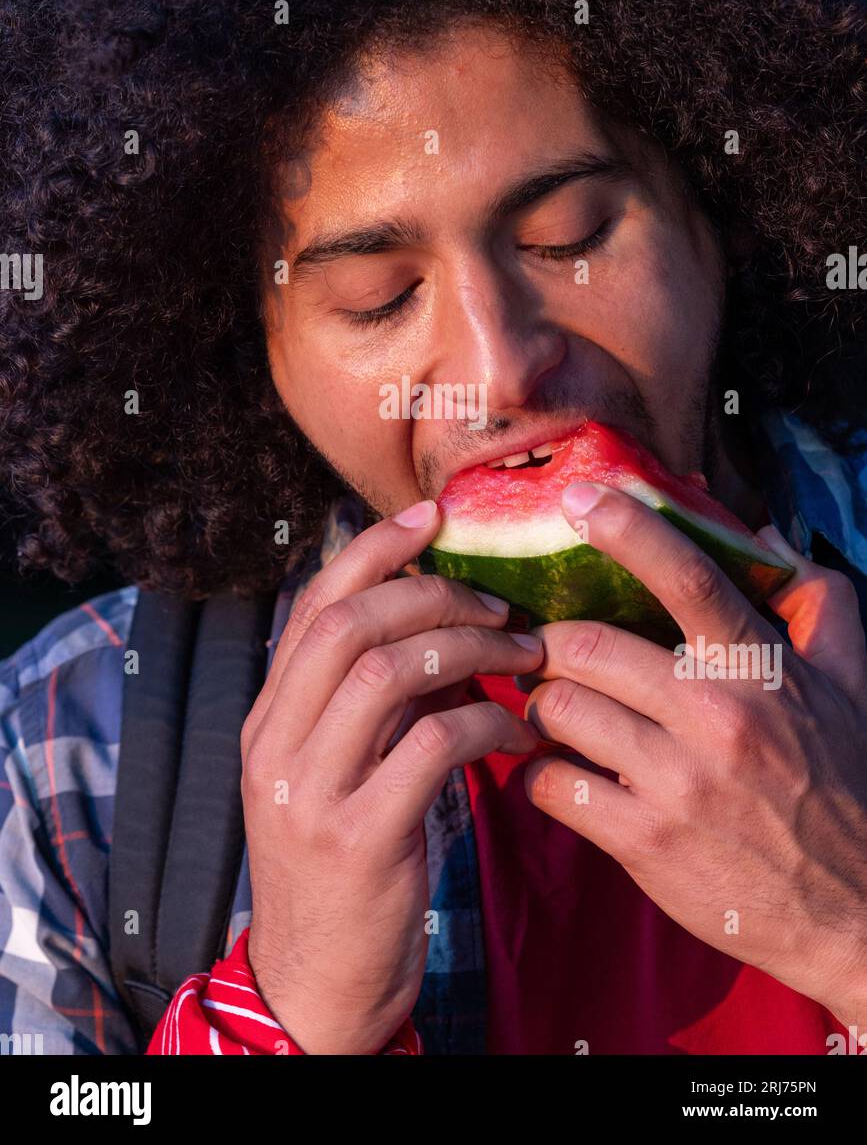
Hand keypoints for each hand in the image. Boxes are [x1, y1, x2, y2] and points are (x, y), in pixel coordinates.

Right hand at [241, 499, 540, 1053]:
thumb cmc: (344, 868)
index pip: (314, 605)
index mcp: (268, 719)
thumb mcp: (340, 774)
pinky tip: (518, 729)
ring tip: (520, 654)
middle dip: (433, 594)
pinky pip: (431, 746)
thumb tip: (444, 628)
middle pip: (349, 625)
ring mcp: (310, 791)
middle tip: (499, 604)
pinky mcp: (359, 838)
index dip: (375, 549)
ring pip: (386, 673)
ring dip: (467, 649)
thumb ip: (376, 703)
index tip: (433, 516)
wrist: (317, 984)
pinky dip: (485, 721)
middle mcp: (274, 744)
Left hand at [520, 480, 866, 1027]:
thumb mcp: (852, 684)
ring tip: (554, 711)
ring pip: (559, 709)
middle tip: (542, 648)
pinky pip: (553, 783)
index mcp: (760, 670)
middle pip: (587, 644)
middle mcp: (715, 717)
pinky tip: (560, 771)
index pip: (688, 578)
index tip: (577, 497)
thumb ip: (817, 601)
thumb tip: (763, 536)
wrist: (854, 912)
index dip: (626, 529)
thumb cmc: (843, 784)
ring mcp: (676, 782)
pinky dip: (540, 771)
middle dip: (549, 641)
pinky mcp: (643, 841)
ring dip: (541, 704)